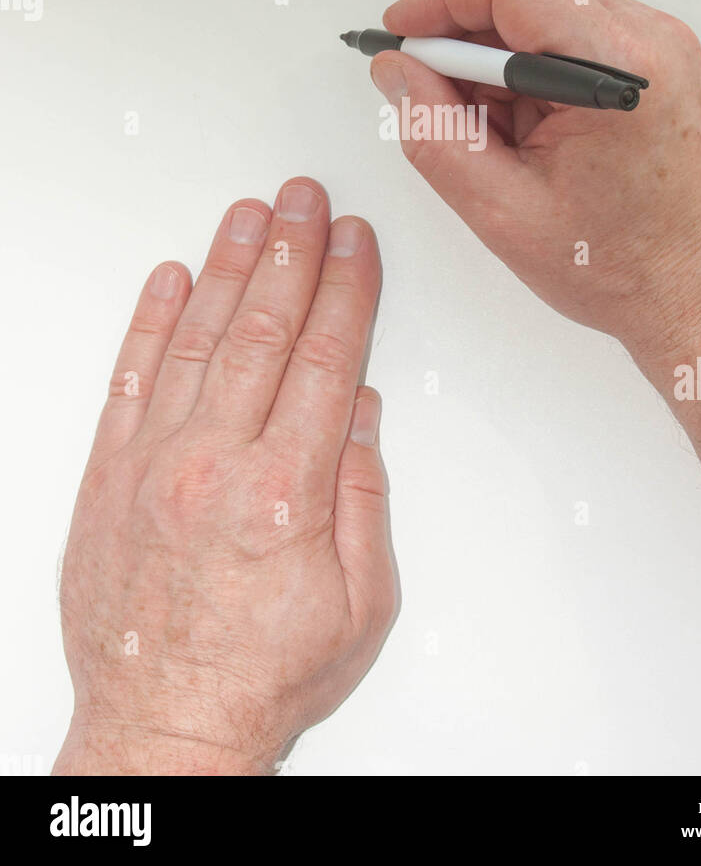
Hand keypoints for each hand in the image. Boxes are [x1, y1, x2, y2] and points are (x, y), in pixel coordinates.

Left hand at [53, 179, 396, 775]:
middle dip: (292, 252)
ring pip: (198, 339)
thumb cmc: (260, 676)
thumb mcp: (362, 604)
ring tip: (249, 217)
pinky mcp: (108, 476)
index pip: (325, 358)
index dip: (346, 289)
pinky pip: (130, 380)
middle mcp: (214, 466)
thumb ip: (365, 498)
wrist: (163, 725)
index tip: (356, 245)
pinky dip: (150, 323)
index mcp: (284, 494)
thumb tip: (359, 412)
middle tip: (305, 201)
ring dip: (227, 268)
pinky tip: (170, 280)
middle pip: (263, 330)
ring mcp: (153, 464)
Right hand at [371, 0, 700, 360]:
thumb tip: (396, 71)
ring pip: (550, 15)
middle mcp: (650, 42)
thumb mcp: (502, 210)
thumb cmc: (625, 269)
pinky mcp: (663, 66)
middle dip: (465, 37)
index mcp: (618, 69)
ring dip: (500, 59)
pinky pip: (578, 39)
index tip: (399, 33)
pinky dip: (535, 72)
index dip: (441, 0)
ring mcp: (663, 50)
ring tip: (490, 135)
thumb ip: (435, 131)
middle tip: (427, 93)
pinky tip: (526, 133)